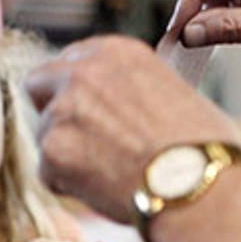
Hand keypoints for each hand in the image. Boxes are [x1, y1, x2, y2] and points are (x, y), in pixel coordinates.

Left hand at [25, 35, 240, 221]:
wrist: (198, 185)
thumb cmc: (200, 148)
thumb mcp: (171, 91)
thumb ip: (130, 90)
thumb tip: (118, 106)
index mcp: (116, 52)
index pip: (70, 60)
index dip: (74, 87)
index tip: (85, 107)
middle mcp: (84, 73)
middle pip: (39, 86)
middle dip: (53, 111)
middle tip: (79, 139)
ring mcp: (63, 111)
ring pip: (44, 134)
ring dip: (66, 154)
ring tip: (110, 173)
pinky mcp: (53, 151)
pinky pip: (48, 172)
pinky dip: (69, 185)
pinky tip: (105, 189)